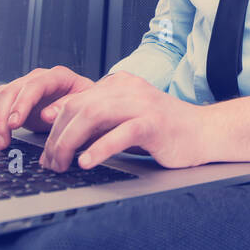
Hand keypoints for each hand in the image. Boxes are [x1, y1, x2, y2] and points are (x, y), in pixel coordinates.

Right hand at [0, 65, 94, 149]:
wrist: (89, 103)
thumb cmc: (90, 104)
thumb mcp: (89, 104)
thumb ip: (69, 108)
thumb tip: (48, 115)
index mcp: (56, 76)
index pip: (33, 85)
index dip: (22, 104)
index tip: (15, 124)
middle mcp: (33, 79)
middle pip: (8, 94)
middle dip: (1, 120)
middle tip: (0, 143)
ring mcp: (18, 89)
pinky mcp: (8, 103)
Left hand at [38, 71, 211, 170]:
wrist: (205, 133)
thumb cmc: (164, 131)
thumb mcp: (125, 120)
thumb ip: (99, 121)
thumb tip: (61, 132)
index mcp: (119, 84)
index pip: (75, 99)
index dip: (54, 125)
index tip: (44, 149)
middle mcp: (128, 89)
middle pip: (79, 107)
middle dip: (58, 138)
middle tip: (51, 164)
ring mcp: (142, 104)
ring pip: (93, 116)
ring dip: (70, 143)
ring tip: (63, 164)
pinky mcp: (155, 123)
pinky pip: (121, 133)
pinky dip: (99, 149)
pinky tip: (87, 162)